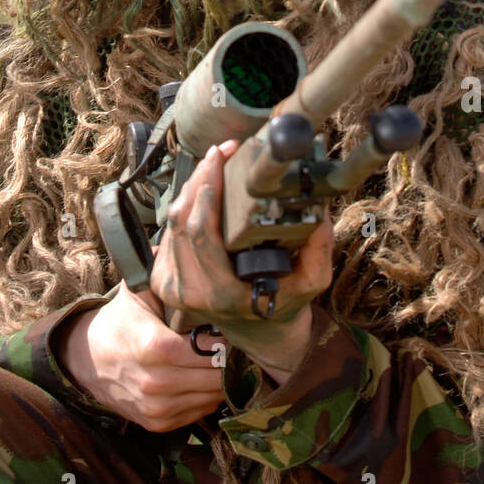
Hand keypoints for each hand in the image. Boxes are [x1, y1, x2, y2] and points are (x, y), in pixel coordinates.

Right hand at [55, 281, 226, 431]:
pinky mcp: (157, 423)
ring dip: (221, 380)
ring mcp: (157, 407)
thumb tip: (184, 237)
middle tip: (238, 345)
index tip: (234, 329)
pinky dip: (206, 396)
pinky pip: (199, 413)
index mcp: (154, 346)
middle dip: (230, 361)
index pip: (210, 352)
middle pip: (215, 377)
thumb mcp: (137, 291)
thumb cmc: (120, 321)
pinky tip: (203, 377)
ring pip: (212, 398)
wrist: (88, 360)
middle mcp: (156, 382)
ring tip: (223, 360)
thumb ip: (162, 268)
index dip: (227, 342)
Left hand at [150, 141, 333, 382]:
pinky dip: (186, 204)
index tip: (221, 159)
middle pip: (181, 221)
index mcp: (221, 294)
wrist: (260, 333)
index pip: (201, 234)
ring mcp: (172, 286)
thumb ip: (318, 248)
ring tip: (216, 162)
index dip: (206, 191)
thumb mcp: (312, 281)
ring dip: (192, 186)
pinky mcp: (163, 277)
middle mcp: (191, 292)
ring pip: (171, 222)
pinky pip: (169, 231)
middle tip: (222, 151)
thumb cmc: (284, 303)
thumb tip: (320, 207)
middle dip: (201, 177)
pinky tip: (205, 186)